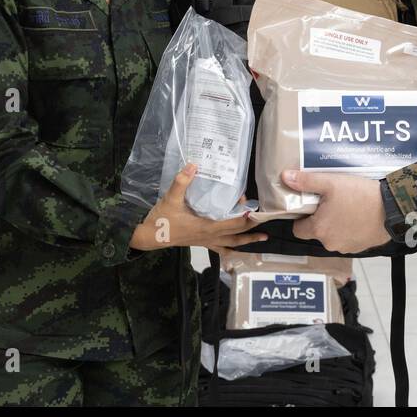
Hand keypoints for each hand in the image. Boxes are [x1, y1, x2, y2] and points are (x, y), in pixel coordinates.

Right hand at [130, 163, 267, 251]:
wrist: (149, 236)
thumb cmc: (162, 219)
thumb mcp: (170, 198)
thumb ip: (182, 181)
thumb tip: (193, 165)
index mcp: (206, 227)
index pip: (231, 224)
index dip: (245, 219)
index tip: (256, 211)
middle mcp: (209, 236)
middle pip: (236, 234)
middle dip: (252, 229)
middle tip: (267, 223)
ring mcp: (206, 241)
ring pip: (231, 244)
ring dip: (247, 241)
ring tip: (263, 239)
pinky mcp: (201, 242)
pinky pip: (221, 249)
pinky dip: (232, 250)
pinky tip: (238, 251)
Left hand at [282, 169, 389, 253]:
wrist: (392, 209)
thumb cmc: (360, 196)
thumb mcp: (331, 183)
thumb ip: (306, 182)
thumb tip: (285, 177)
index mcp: (318, 229)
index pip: (297, 229)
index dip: (301, 217)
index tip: (310, 205)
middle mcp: (329, 243)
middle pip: (316, 232)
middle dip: (320, 219)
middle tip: (330, 202)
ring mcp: (346, 247)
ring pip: (332, 235)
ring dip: (335, 224)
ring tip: (346, 207)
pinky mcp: (360, 247)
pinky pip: (347, 238)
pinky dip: (349, 229)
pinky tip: (357, 215)